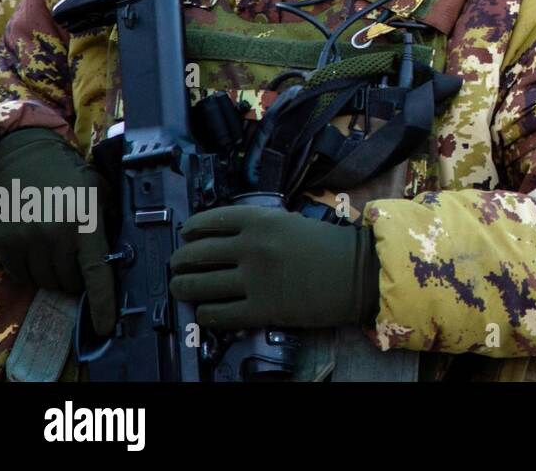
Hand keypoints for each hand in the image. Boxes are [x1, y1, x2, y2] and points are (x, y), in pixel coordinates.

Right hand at [0, 128, 114, 333]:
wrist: (24, 158)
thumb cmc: (70, 176)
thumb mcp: (100, 193)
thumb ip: (107, 224)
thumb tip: (117, 257)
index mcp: (85, 222)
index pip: (96, 272)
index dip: (102, 303)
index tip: (106, 326)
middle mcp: (54, 234)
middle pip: (70, 282)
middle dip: (79, 279)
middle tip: (79, 259)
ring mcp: (26, 240)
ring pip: (47, 282)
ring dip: (56, 277)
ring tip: (60, 253)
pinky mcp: (4, 243)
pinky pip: (23, 277)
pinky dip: (33, 273)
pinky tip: (39, 252)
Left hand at [169, 205, 379, 330]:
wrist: (358, 273)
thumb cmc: (329, 245)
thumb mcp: (290, 222)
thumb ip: (257, 228)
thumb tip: (222, 240)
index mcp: (259, 221)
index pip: (207, 222)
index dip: (189, 231)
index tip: (186, 237)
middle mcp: (251, 247)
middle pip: (194, 255)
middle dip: (179, 262)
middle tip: (177, 267)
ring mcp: (253, 280)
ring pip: (197, 286)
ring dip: (183, 288)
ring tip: (182, 289)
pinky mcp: (260, 310)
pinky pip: (217, 314)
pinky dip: (205, 314)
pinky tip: (206, 311)